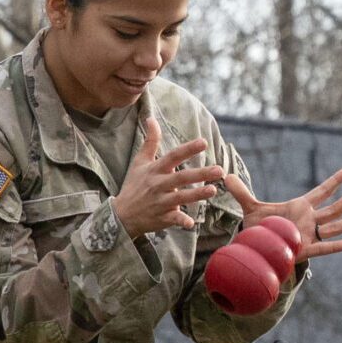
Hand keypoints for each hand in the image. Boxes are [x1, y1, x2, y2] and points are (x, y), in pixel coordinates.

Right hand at [113, 119, 225, 239]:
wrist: (121, 215)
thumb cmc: (134, 186)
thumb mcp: (139, 162)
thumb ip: (150, 141)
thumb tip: (151, 118)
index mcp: (155, 170)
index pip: (173, 156)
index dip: (188, 149)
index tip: (204, 142)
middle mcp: (158, 185)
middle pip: (181, 177)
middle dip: (201, 173)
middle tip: (220, 170)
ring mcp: (160, 202)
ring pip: (180, 197)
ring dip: (197, 194)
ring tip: (213, 190)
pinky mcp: (161, 218)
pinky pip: (173, 219)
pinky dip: (181, 221)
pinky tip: (191, 223)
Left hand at [222, 164, 341, 260]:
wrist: (258, 251)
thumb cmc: (261, 229)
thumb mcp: (250, 208)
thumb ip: (241, 192)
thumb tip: (224, 176)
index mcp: (301, 207)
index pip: (322, 191)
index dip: (336, 180)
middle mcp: (310, 220)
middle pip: (333, 208)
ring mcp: (310, 235)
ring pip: (334, 227)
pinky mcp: (306, 250)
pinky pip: (324, 247)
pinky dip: (336, 246)